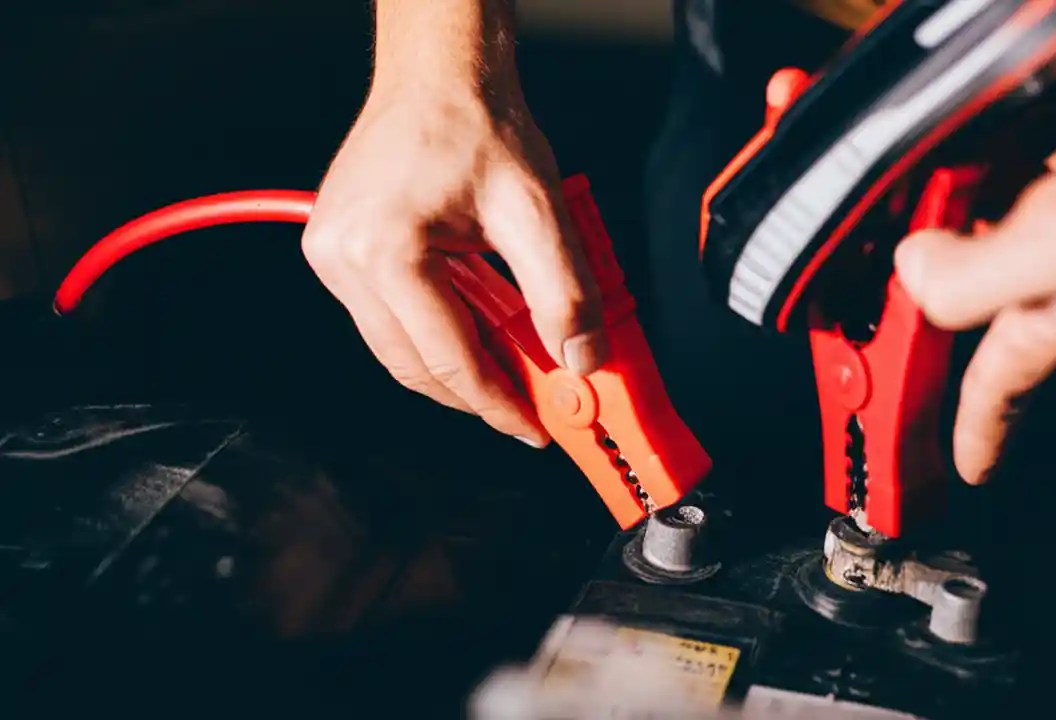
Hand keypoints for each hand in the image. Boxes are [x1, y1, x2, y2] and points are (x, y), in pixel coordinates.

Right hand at [301, 2, 605, 446]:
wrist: (441, 74)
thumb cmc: (479, 124)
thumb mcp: (537, 211)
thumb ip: (564, 295)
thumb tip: (581, 363)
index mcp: (383, 251)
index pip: (448, 360)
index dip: (497, 404)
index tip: (533, 429)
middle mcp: (342, 258)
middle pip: (415, 366)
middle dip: (476, 393)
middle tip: (528, 406)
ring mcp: (330, 254)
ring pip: (398, 349)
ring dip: (455, 364)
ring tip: (510, 365)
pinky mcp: (334, 249)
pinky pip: (386, 319)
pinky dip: (433, 333)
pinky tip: (475, 326)